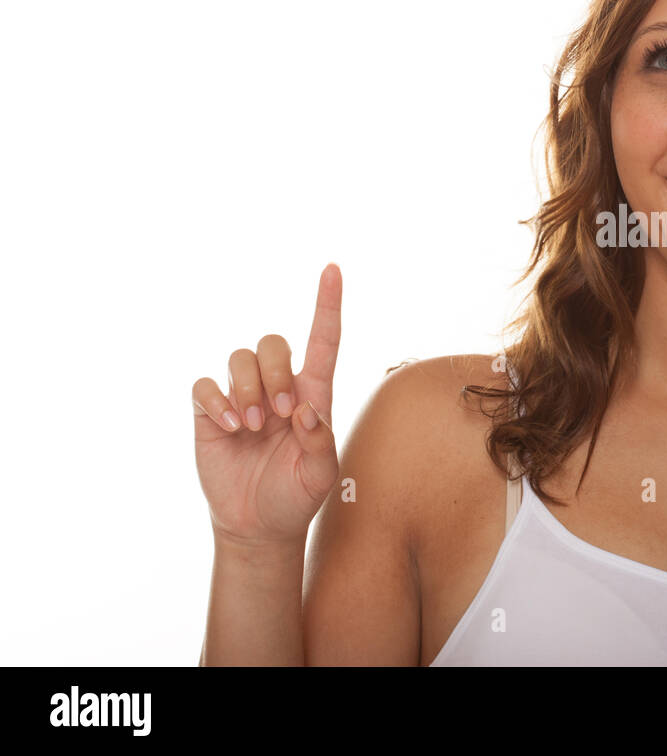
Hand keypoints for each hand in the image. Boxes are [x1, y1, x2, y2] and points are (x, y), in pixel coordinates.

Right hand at [192, 263, 341, 546]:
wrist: (257, 526)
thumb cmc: (295, 496)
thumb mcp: (320, 476)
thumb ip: (319, 442)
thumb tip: (305, 410)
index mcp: (312, 395)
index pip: (323, 340)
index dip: (327, 304)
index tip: (333, 268)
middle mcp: (278, 387)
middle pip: (273, 343)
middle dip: (275, 373)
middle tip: (277, 415)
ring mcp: (242, 396)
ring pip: (240, 358)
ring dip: (248, 388)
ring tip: (253, 427)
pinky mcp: (210, 411)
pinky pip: (205, 384)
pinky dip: (216, 401)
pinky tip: (230, 427)